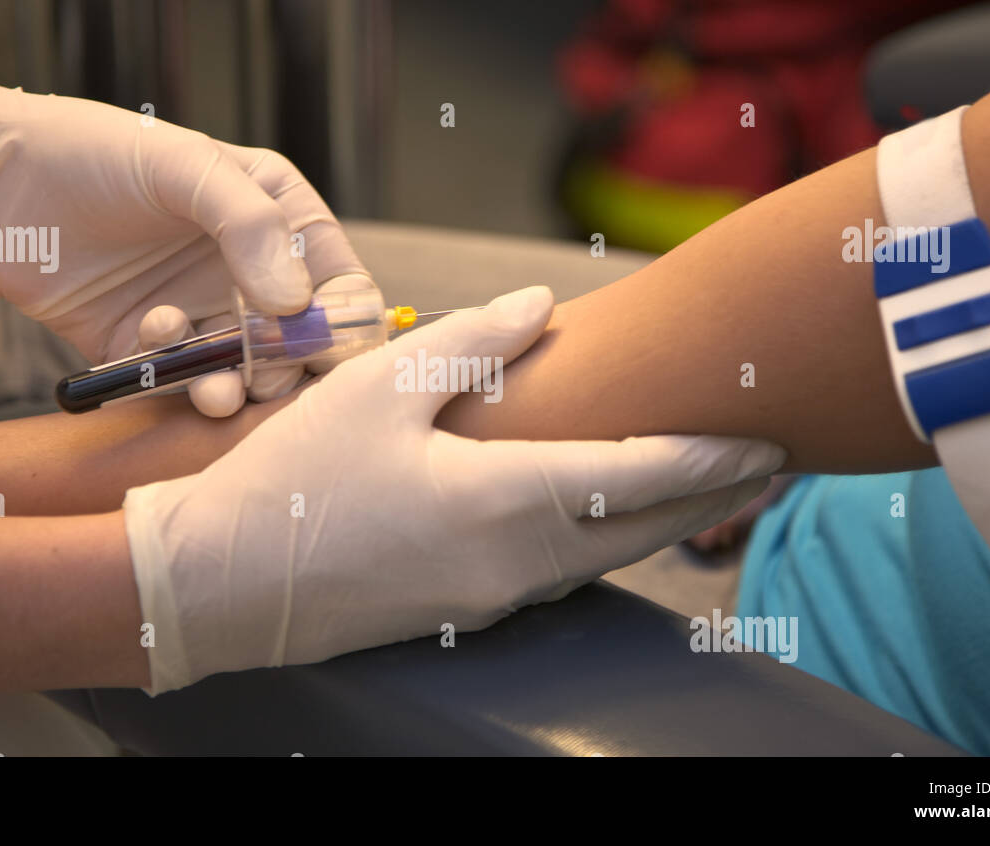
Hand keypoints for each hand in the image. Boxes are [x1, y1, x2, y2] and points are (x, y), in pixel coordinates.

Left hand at [0, 73, 369, 415]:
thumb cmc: (93, 154)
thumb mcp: (185, 165)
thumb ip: (252, 228)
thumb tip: (298, 308)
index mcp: (277, 220)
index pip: (343, 285)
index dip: (346, 323)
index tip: (323, 345)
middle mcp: (247, 272)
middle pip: (305, 344)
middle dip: (293, 367)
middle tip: (267, 371)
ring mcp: (202, 313)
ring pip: (251, 374)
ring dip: (241, 384)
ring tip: (221, 387)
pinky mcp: (154, 350)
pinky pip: (187, 383)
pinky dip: (181, 376)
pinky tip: (151, 335)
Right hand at [122, 285, 786, 693]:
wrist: (221, 588)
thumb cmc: (291, 481)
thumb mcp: (375, 389)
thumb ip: (472, 343)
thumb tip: (542, 305)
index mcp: (500, 502)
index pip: (638, 476)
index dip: (709, 458)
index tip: (768, 439)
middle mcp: (513, 562)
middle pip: (642, 530)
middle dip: (711, 497)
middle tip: (766, 465)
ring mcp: (491, 596)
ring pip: (608, 557)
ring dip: (664, 522)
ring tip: (705, 487)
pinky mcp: (465, 610)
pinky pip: (561, 572)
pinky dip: (606, 542)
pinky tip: (609, 519)